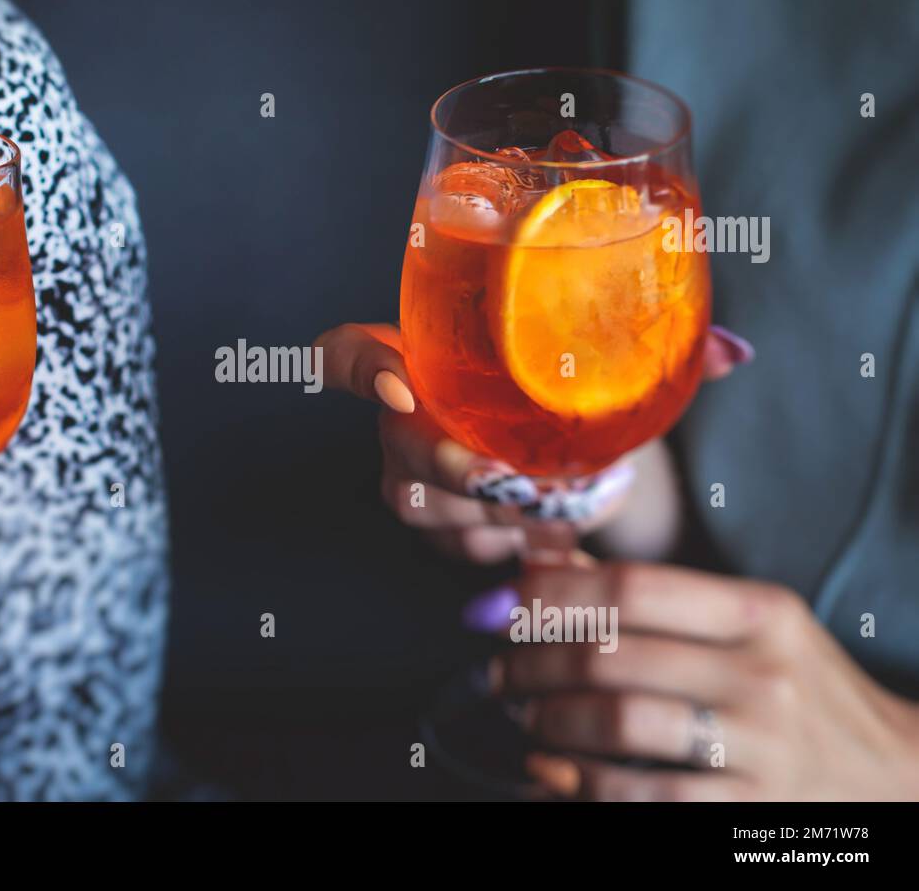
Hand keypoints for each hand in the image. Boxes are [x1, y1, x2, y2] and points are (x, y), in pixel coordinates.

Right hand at [313, 322, 751, 563]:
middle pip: (394, 446)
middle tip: (510, 483)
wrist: (577, 447)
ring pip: (419, 507)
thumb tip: (733, 351)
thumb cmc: (571, 392)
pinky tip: (555, 544)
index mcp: (428, 352)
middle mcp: (405, 415)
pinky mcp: (438, 525)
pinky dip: (505, 549)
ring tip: (559, 512)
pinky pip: (451, 547)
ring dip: (490, 518)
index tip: (399, 386)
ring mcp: (413, 475)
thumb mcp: (608, 366)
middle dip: (450, 471)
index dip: (356, 370)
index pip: (348, 352)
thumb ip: (662, 351)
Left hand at [477, 560, 918, 799]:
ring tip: (523, 717)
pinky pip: (640, 797)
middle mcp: (761, 673)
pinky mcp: (749, 812)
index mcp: (758, 612)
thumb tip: (542, 561)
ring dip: (547, 720)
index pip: (629, 587)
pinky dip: (579, 784)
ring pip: (618, 723)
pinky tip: (552, 773)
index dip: (546, 594)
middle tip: (496, 673)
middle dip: (530, 664)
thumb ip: (646, 594)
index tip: (494, 607)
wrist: (891, 774)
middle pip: (610, 654)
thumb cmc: (797, 687)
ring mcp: (759, 746)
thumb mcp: (744, 624)